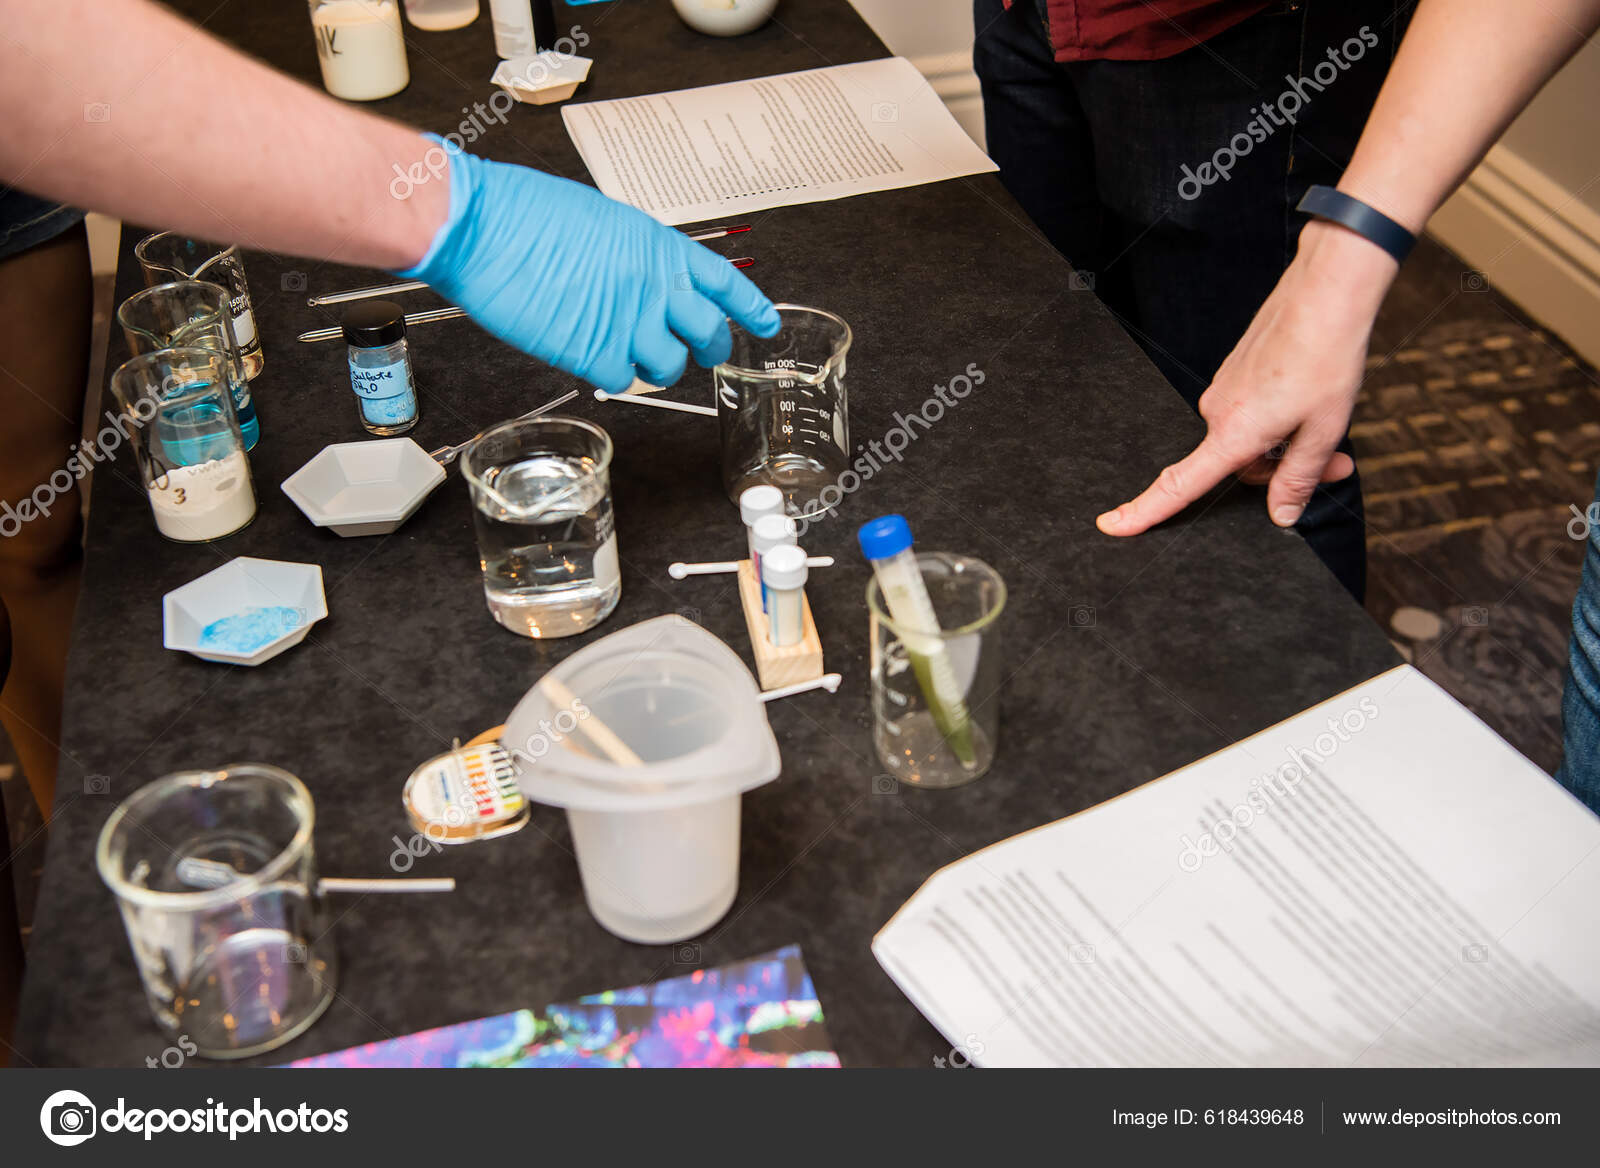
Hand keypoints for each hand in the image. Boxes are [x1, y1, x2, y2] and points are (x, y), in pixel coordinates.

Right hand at [401, 140, 779, 392]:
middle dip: (708, 348)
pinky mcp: (595, 352)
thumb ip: (636, 257)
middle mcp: (654, 286)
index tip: (766, 324)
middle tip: (696, 352)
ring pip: (670, 367)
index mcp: (660, 247)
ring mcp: (628, 322)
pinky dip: (611, 375)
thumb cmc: (526, 213)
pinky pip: (624, 379)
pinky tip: (591, 355)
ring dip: (654, 366)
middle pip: (708, 333)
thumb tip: (643, 281)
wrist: (483, 227)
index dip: (749, 307)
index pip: (724, 282)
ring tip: (627, 349)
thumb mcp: (602, 222)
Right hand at [1096, 222, 1397, 536]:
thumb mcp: (1324, 429)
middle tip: (1336, 464)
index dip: (1143, 510)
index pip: (1179, 484)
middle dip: (1283, 469)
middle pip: (1240, 466)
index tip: (1110, 526)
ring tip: (1332, 426)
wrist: (1325, 293)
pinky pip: (1253, 411)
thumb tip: (1282, 514)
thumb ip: (1299, 477)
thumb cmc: (1325, 356)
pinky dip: (1282, 417)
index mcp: (1233, 433)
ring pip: (1251, 438)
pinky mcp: (1235, 372)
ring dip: (1287, 442)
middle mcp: (1218, 412)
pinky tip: (1313, 400)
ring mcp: (1224, 389)